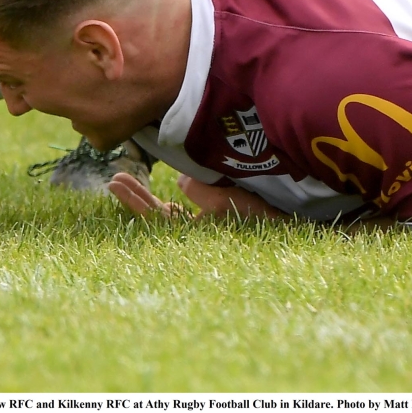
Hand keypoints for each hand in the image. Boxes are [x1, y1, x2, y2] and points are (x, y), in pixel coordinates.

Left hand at [108, 172, 284, 220]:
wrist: (297, 225)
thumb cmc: (263, 216)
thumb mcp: (229, 202)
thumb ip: (200, 192)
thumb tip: (180, 182)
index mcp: (197, 235)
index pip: (156, 218)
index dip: (134, 201)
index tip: (113, 182)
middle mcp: (200, 233)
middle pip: (159, 217)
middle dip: (137, 197)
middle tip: (115, 178)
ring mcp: (210, 225)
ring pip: (172, 212)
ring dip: (150, 196)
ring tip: (129, 177)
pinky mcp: (223, 216)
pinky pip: (191, 207)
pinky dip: (174, 196)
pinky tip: (170, 182)